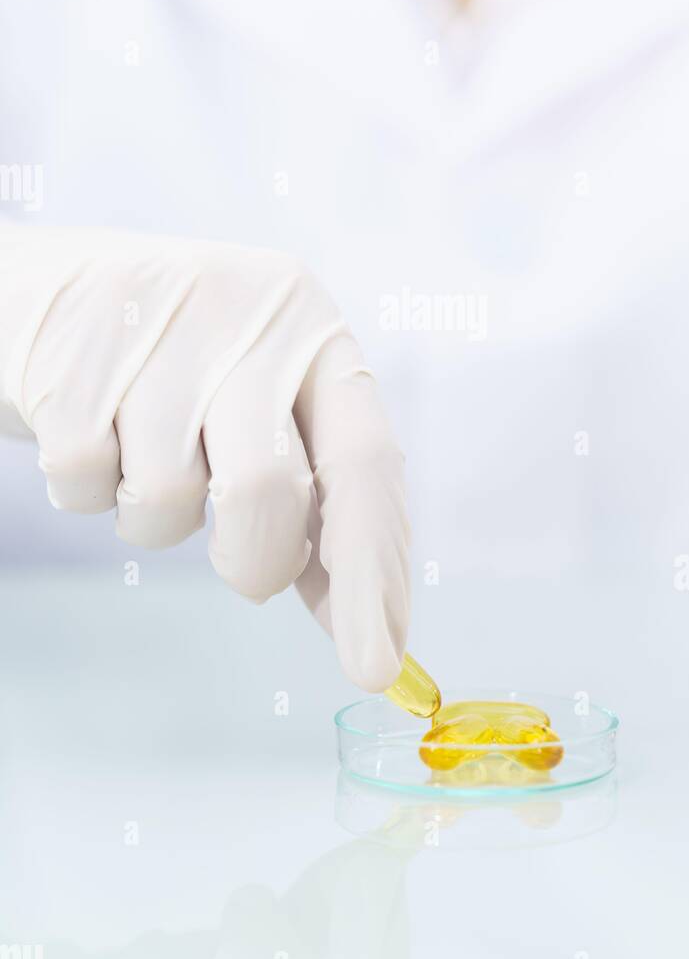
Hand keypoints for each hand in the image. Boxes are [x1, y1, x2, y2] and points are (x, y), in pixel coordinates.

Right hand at [0, 228, 408, 689]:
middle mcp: (250, 316)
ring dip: (154, 518)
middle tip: (239, 568)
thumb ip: (316, 504)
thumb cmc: (174, 369)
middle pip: (269, 494)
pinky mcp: (72, 352)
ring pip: (167, 499)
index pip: (364, 463)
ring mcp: (156, 328)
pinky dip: (88, 490)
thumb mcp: (260, 409)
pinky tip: (91, 432)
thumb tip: (366, 629)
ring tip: (142, 456)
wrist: (45, 290)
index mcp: (315, 331)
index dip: (371, 573)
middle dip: (254, 563)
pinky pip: (87, 483)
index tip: (372, 667)